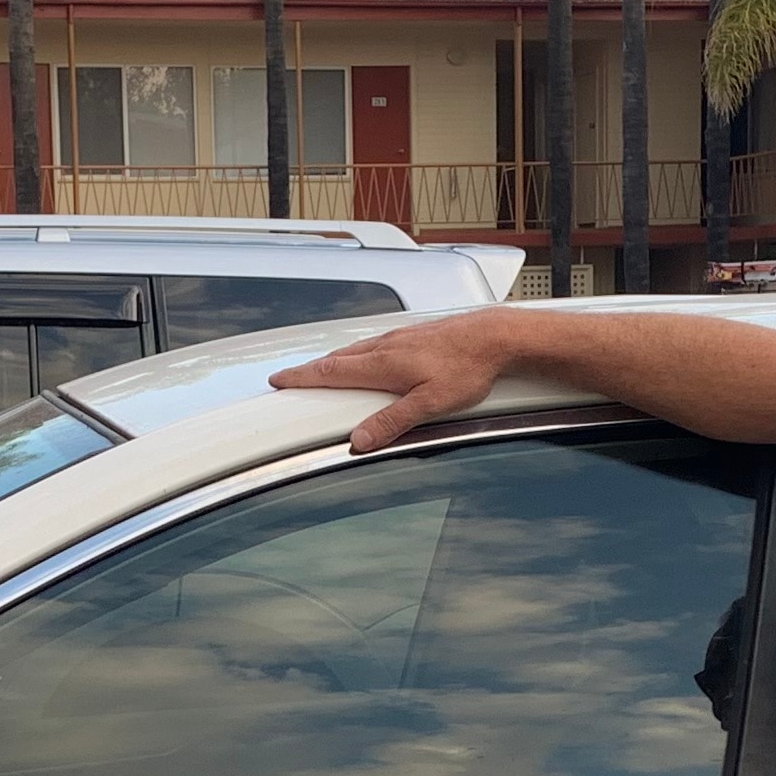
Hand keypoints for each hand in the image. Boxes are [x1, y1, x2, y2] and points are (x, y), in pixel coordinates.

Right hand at [270, 312, 529, 453]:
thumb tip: (359, 441)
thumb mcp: (430, 403)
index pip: (330, 372)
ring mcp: (400, 337)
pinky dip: (359, 352)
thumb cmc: (468, 367)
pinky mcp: (416, 334)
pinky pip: (376, 343)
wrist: (496, 336)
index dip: (301, 377)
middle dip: (311, 369)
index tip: (279, 380)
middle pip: (338, 358)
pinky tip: (368, 355)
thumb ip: (392, 422)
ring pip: (357, 349)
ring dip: (335, 359)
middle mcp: (386, 346)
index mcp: (383, 364)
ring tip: (323, 367)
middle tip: (292, 376)